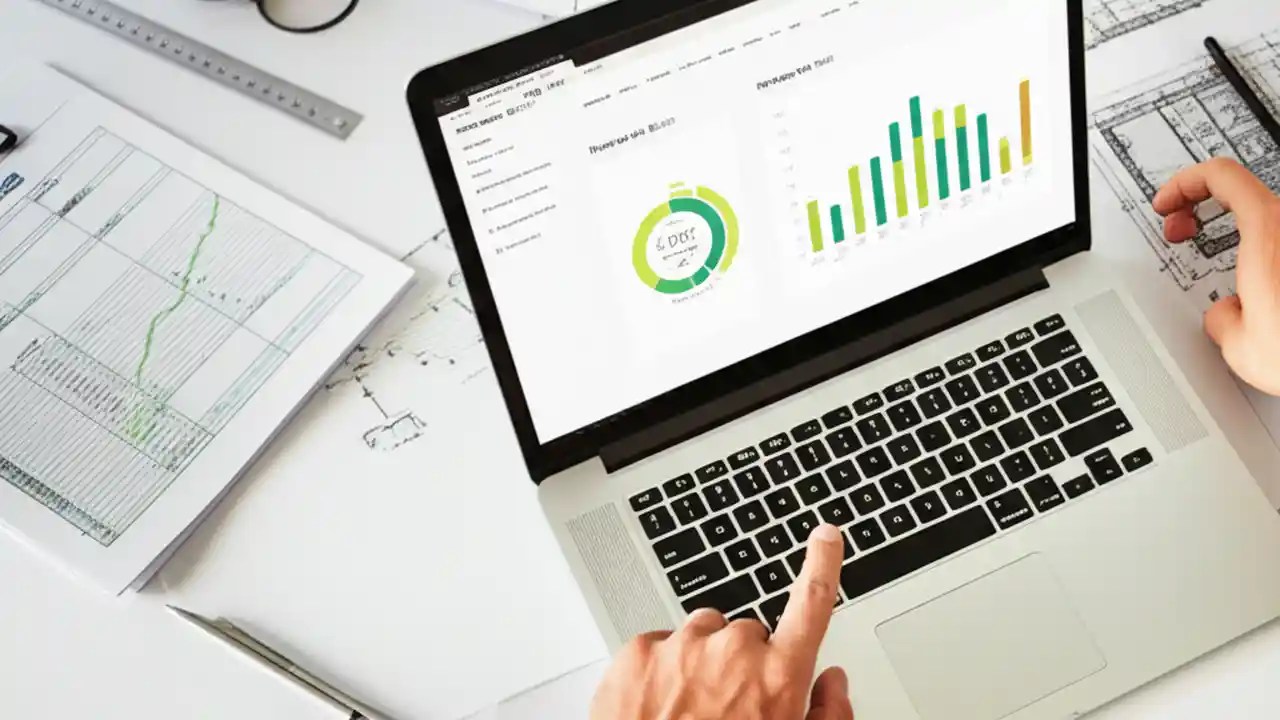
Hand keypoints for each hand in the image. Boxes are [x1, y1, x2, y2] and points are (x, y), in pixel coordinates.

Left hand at [590, 524, 851, 719]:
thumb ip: (828, 716)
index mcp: (779, 677)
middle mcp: (734, 651)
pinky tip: (658, 709)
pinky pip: (659, 646)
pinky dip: (660, 671)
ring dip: (700, 662)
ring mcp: (683, 646)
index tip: (826, 536)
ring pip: (700, 635)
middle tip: (726, 707)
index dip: (823, 564)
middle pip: (747, 634)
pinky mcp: (638, 651)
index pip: (812, 603)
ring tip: (688, 711)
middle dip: (741, 662)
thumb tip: (834, 681)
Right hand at [1153, 158, 1279, 395]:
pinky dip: (1261, 254)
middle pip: (1242, 189)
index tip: (1169, 203)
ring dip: (1233, 233)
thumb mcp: (1238, 341)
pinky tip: (1256, 285)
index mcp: (1269, 234)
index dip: (1184, 183)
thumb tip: (1227, 314)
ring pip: (1266, 219)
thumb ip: (1221, 313)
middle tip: (1182, 229)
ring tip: (1218, 260)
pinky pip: (1279, 244)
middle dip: (1200, 205)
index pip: (1220, 174)